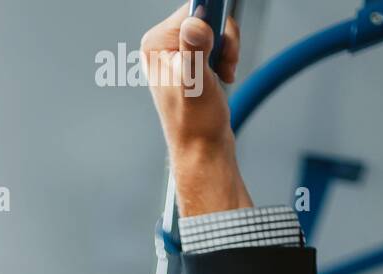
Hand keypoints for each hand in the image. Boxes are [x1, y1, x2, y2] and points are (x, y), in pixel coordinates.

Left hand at [142, 3, 251, 215]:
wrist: (202, 150)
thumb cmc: (195, 124)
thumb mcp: (196, 81)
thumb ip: (195, 49)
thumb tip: (194, 24)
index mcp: (155, 44)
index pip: (193, 9)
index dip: (213, 23)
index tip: (219, 41)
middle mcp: (163, 46)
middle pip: (207, 16)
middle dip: (223, 38)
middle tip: (222, 63)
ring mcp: (178, 54)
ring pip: (217, 29)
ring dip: (228, 48)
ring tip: (223, 73)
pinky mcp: (193, 62)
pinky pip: (219, 43)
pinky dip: (227, 57)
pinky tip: (222, 77)